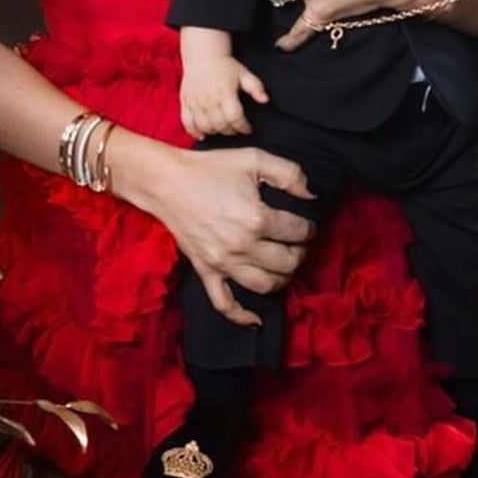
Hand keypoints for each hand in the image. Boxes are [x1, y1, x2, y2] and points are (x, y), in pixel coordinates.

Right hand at [139, 144, 316, 328]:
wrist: (166, 182)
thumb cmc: (209, 168)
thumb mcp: (253, 158)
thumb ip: (289, 173)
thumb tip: (311, 194)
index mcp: (258, 218)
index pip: (299, 232)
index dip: (308, 226)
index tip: (305, 223)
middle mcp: (243, 246)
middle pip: (288, 262)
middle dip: (299, 252)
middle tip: (296, 242)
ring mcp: (223, 263)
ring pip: (265, 285)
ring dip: (282, 278)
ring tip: (282, 264)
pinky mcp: (206, 271)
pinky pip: (225, 303)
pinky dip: (243, 316)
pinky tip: (257, 319)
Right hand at [181, 57, 268, 139]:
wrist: (203, 55)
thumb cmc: (226, 66)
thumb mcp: (244, 74)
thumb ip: (256, 87)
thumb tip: (265, 100)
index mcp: (225, 92)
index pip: (235, 117)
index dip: (243, 127)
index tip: (248, 128)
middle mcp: (209, 99)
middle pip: (220, 125)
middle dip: (231, 130)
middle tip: (235, 128)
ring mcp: (195, 101)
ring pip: (205, 126)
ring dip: (215, 132)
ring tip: (222, 128)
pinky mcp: (185, 102)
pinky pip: (187, 123)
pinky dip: (194, 132)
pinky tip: (203, 135)